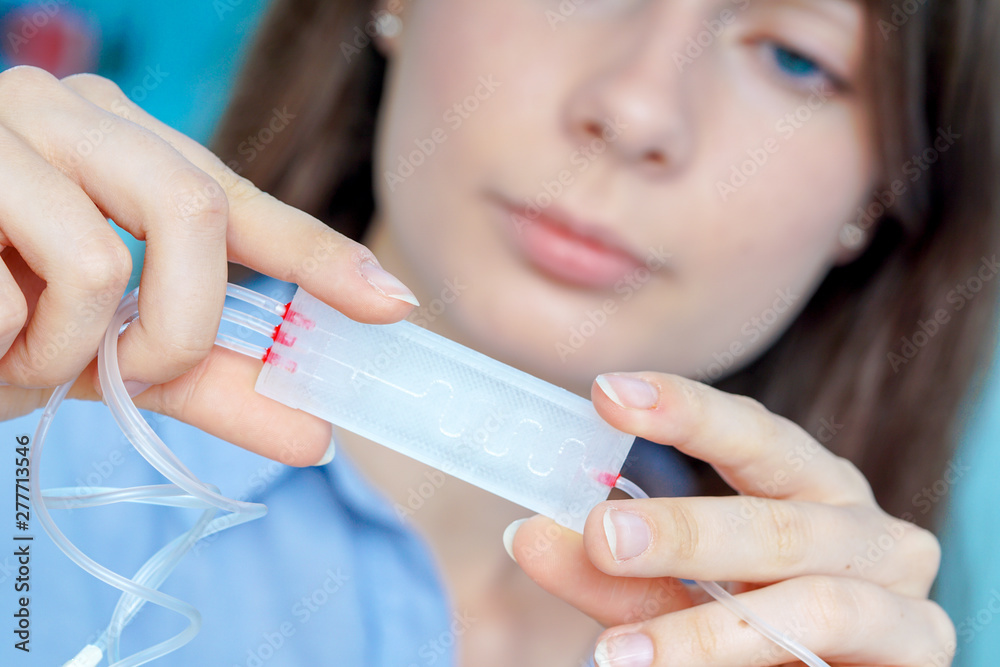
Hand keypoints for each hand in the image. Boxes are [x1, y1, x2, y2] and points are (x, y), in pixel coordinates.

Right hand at [0, 66, 416, 464]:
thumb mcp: (110, 343)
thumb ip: (210, 382)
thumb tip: (315, 435)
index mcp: (125, 144)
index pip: (246, 200)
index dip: (321, 256)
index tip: (390, 305)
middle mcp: (69, 117)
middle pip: (196, 210)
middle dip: (186, 326)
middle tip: (144, 369)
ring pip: (101, 264)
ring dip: (69, 355)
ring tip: (20, 365)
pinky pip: (7, 301)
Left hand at [506, 372, 954, 665]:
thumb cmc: (748, 630)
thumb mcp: (671, 596)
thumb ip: (612, 573)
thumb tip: (530, 534)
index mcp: (805, 485)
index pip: (750, 431)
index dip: (685, 408)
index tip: (606, 393)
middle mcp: (860, 524)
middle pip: (777, 514)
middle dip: (683, 529)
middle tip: (601, 535)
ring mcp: (899, 589)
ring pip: (810, 595)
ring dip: (707, 627)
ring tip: (617, 654)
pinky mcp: (917, 651)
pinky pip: (829, 650)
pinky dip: (742, 661)